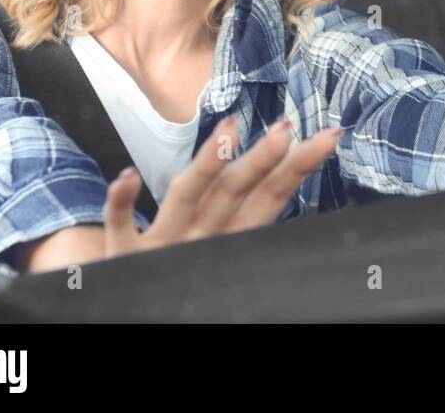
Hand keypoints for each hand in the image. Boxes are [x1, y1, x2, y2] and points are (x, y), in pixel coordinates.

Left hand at [102, 116, 342, 257]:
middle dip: (261, 161)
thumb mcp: (219, 253)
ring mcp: (161, 247)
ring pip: (187, 199)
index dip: (295, 168)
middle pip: (233, 193)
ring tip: (230, 129)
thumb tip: (282, 178)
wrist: (135, 314)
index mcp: (227, 238)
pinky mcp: (123, 256)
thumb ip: (244, 219)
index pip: (267, 198)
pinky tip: (127, 175)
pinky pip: (119, 226)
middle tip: (286, 130)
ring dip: (209, 166)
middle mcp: (199, 240)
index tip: (325, 137)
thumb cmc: (183, 281)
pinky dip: (120, 201)